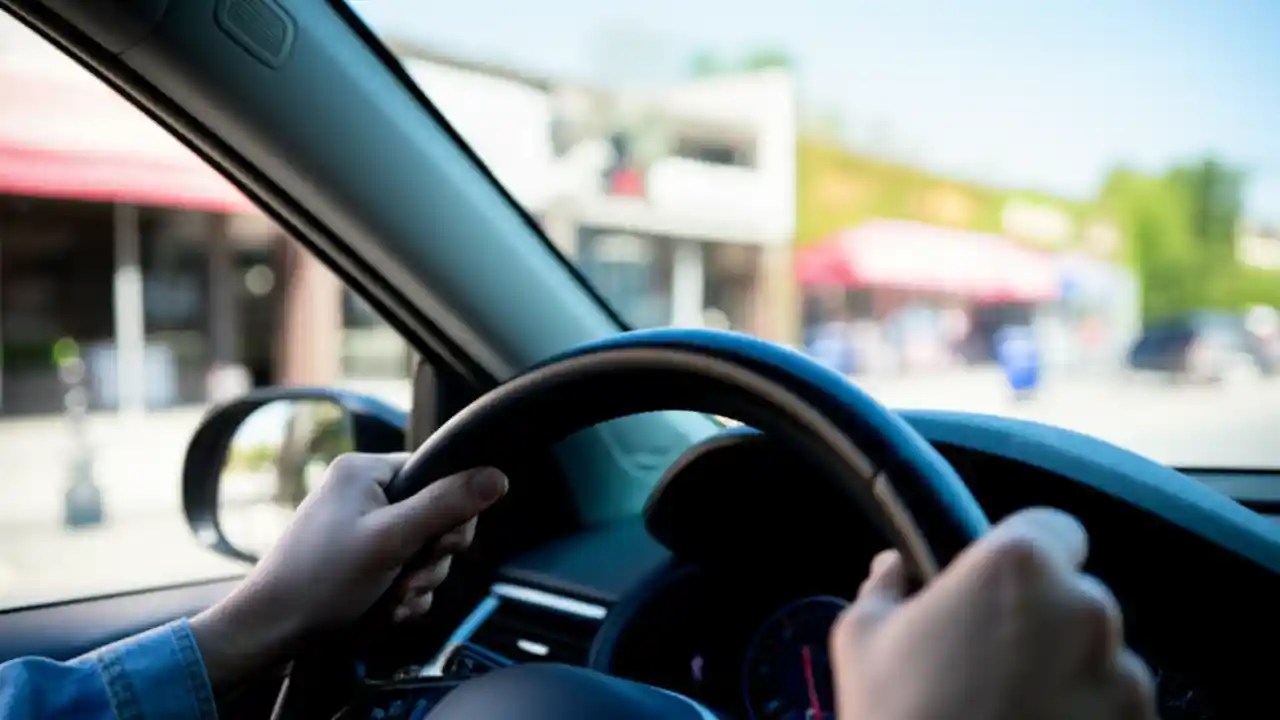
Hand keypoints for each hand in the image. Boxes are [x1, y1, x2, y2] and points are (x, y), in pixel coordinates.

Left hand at [191, 453, 507, 691]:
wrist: (271, 631)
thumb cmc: (319, 580)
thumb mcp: (391, 539)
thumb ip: (446, 506)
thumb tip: (497, 476)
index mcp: (364, 470)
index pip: (435, 474)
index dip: (450, 511)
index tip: (443, 544)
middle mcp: (362, 493)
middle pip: (434, 516)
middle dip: (431, 557)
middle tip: (412, 577)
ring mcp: (360, 529)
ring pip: (422, 550)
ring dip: (418, 581)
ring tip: (393, 599)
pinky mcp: (359, 561)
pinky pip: (404, 571)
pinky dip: (402, 594)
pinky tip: (386, 609)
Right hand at [830, 508, 1155, 719]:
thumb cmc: (896, 715)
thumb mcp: (862, 640)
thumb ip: (885, 588)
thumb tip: (892, 567)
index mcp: (1017, 566)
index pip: (1053, 527)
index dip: (1028, 555)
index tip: (1002, 589)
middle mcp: (1085, 608)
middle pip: (1076, 595)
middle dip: (1046, 621)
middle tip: (996, 661)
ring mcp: (1123, 676)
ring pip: (1102, 657)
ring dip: (1071, 673)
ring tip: (1018, 709)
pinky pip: (1118, 709)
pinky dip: (1089, 717)